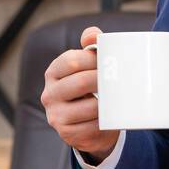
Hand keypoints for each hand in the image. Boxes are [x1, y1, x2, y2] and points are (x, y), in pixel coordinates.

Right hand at [41, 25, 119, 159]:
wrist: (89, 124)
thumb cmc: (90, 89)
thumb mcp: (88, 67)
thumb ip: (90, 48)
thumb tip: (93, 35)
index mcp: (53, 73)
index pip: (71, 61)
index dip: (94, 60)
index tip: (109, 61)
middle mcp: (49, 94)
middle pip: (81, 82)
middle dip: (103, 80)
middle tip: (119, 79)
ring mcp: (56, 116)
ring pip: (91, 106)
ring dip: (109, 102)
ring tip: (119, 97)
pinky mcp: (67, 134)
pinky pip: (94, 126)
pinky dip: (107, 121)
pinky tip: (112, 116)